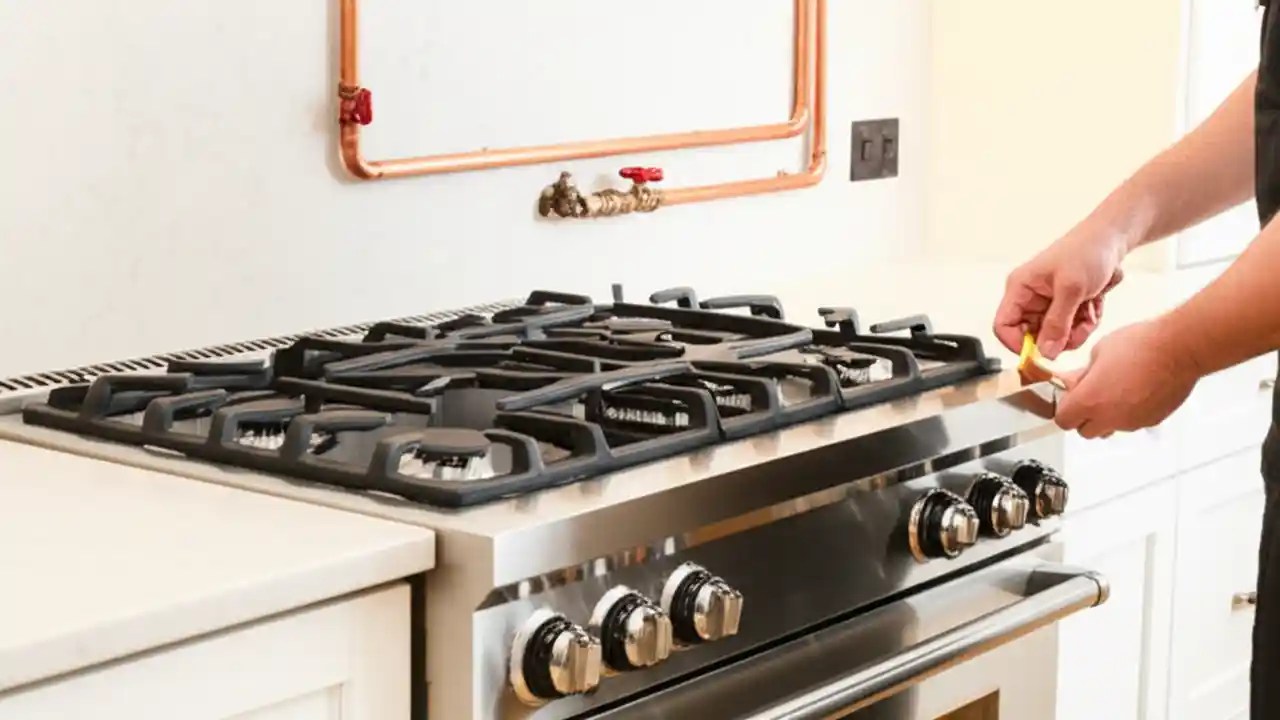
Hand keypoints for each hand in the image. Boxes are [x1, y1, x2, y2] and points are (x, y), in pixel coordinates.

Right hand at [993, 230, 1126, 359]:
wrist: (1113, 239)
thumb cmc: (1087, 251)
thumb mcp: (1072, 288)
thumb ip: (1057, 323)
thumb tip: (1045, 353)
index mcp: (1020, 288)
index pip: (1003, 326)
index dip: (1018, 344)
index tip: (1042, 352)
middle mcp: (1029, 299)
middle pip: (1032, 336)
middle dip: (1057, 338)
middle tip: (1077, 329)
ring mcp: (1047, 305)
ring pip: (1054, 337)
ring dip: (1075, 331)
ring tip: (1089, 313)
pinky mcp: (1065, 308)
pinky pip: (1070, 330)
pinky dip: (1085, 324)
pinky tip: (1093, 306)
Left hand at [1055, 320, 1199, 438]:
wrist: (1179, 348)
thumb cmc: (1140, 345)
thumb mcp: (1098, 352)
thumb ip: (1083, 374)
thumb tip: (1076, 381)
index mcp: (1089, 400)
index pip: (1063, 420)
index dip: (1064, 409)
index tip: (1069, 398)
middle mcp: (1109, 417)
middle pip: (1085, 431)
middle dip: (1083, 417)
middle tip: (1090, 396)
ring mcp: (1132, 422)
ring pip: (1110, 429)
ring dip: (1107, 416)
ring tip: (1116, 391)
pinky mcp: (1152, 421)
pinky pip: (1132, 423)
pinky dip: (1129, 413)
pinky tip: (1136, 392)